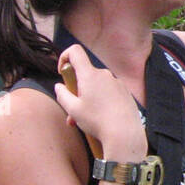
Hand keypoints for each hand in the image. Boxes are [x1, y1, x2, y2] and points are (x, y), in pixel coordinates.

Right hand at [54, 45, 145, 161]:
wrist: (125, 133)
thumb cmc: (97, 121)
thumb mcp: (73, 109)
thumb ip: (62, 95)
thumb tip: (59, 86)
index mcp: (90, 75)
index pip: (75, 51)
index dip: (64, 57)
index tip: (62, 73)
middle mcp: (105, 75)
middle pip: (85, 74)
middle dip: (76, 90)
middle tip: (71, 111)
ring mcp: (117, 83)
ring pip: (96, 86)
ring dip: (87, 99)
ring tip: (83, 121)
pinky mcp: (125, 92)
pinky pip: (108, 92)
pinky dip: (100, 102)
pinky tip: (100, 119)